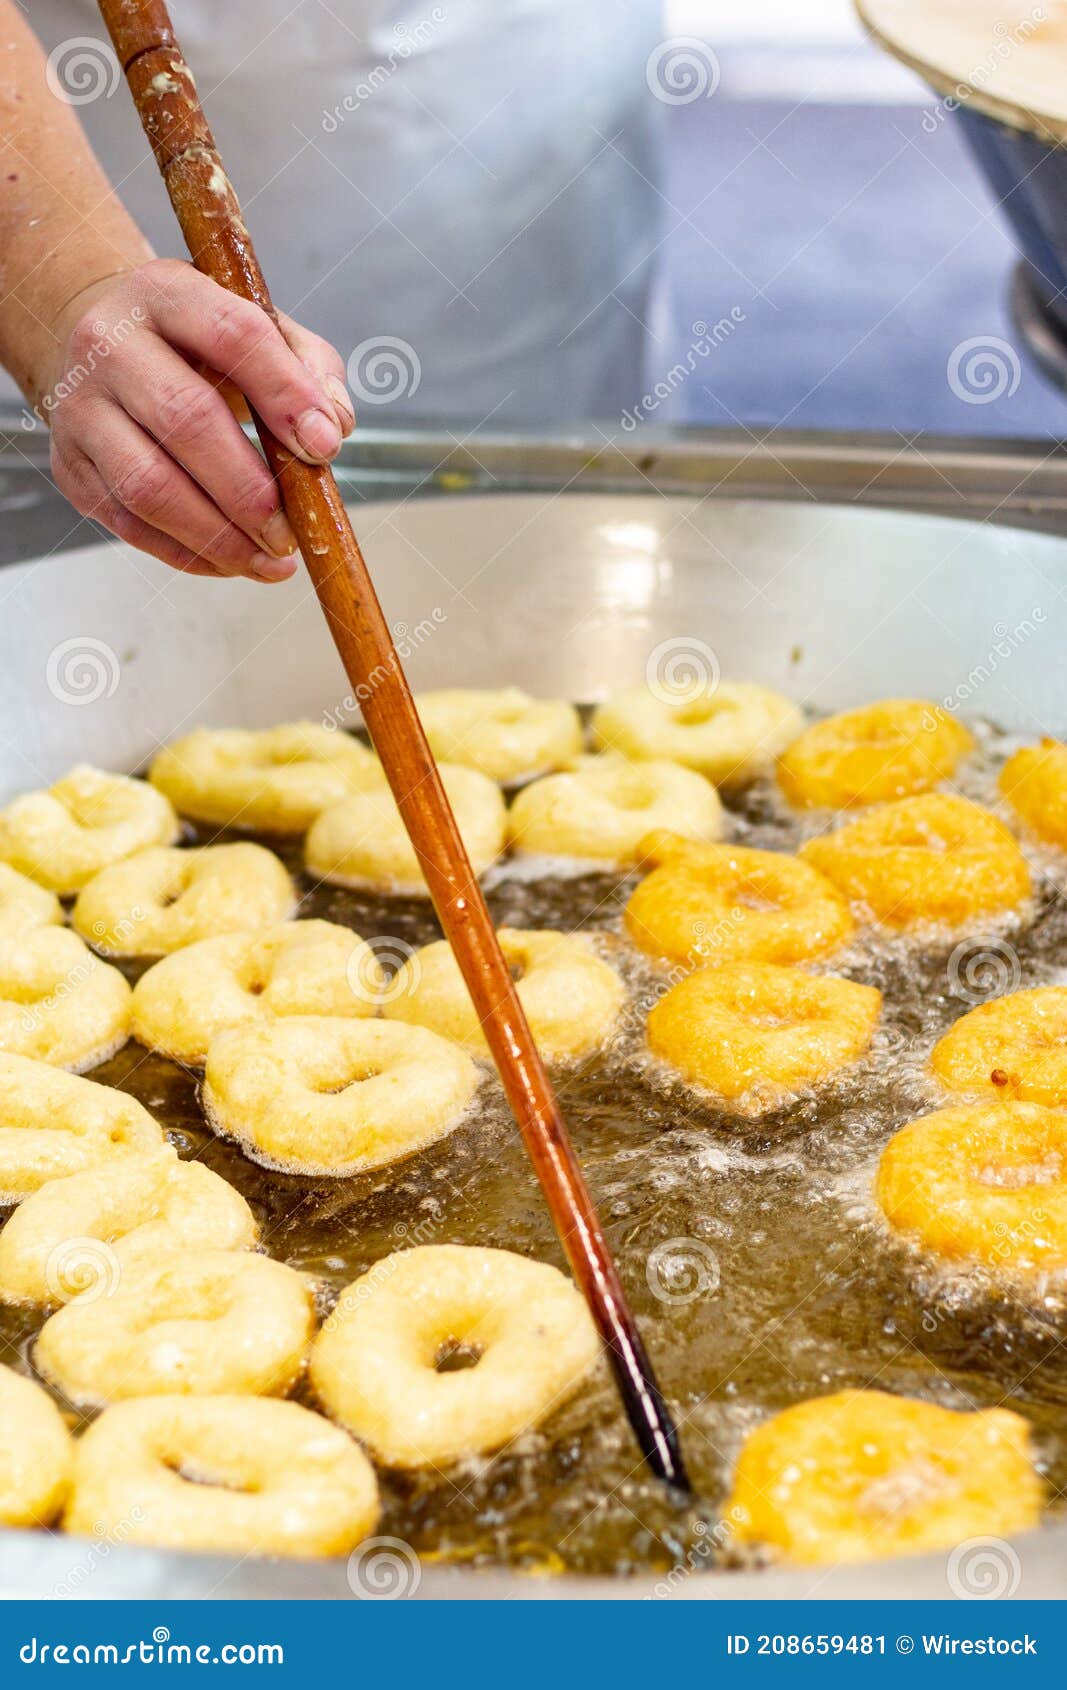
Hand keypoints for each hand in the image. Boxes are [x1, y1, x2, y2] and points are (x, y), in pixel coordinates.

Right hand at [40, 259, 354, 581]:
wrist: (105, 351)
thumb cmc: (199, 347)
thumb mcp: (260, 330)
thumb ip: (309, 370)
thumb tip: (331, 429)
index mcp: (166, 293)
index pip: (233, 334)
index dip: (285, 394)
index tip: (324, 449)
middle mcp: (109, 343)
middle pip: (183, 418)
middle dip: (248, 488)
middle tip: (291, 531)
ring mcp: (80, 408)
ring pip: (147, 485)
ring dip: (219, 537)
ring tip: (270, 559)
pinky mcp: (70, 465)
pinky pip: (130, 524)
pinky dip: (190, 555)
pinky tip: (234, 562)